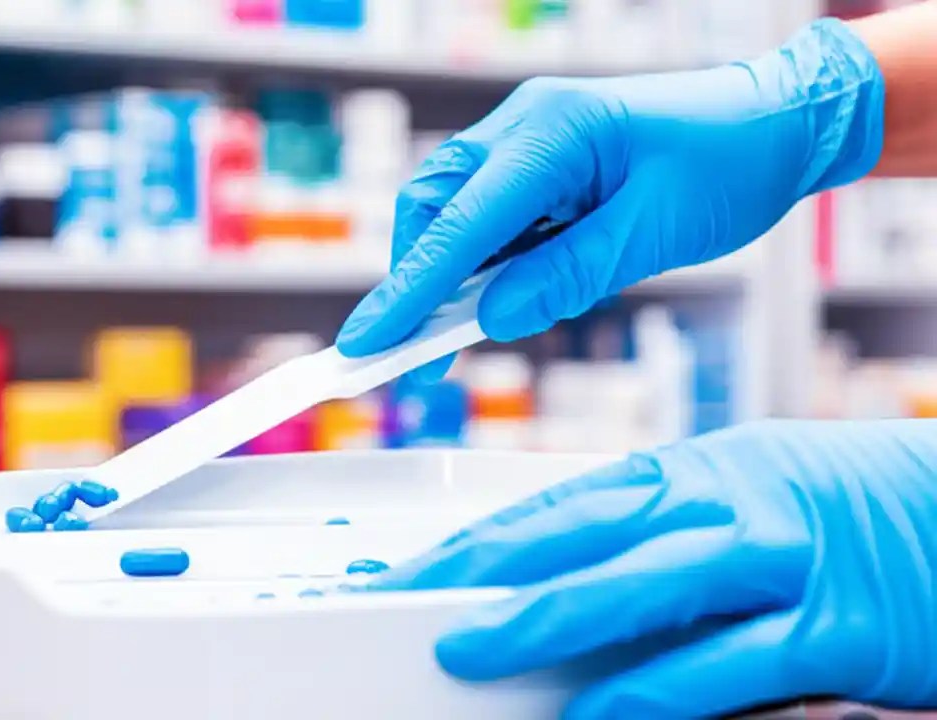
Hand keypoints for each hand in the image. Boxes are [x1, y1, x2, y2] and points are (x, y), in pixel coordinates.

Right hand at [336, 19, 883, 382]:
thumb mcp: (652, 235)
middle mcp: (525, 126)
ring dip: (450, 276)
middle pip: (432, 207)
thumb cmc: (728, 167)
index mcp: (554, 132)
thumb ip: (567, 277)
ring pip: (451, 213)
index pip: (461, 224)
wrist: (776, 124)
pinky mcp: (536, 161)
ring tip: (458, 336)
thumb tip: (492, 321)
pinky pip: (486, 216)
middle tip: (414, 355)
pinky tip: (502, 295)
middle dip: (416, 280)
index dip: (410, 290)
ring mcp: (527, 139)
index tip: (367, 344)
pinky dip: (482, 263)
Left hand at [373, 420, 936, 718]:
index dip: (478, 538)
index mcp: (692, 473)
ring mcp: (780, 563)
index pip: (561, 503)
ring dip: (548, 617)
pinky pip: (731, 664)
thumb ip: (653, 536)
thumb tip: (557, 577)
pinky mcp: (837, 630)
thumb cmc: (841, 508)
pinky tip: (597, 712)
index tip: (410, 569)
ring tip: (469, 650)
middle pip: (582, 532)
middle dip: (483, 567)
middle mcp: (726, 505)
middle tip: (402, 601)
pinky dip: (658, 690)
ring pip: (642, 585)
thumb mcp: (737, 498)